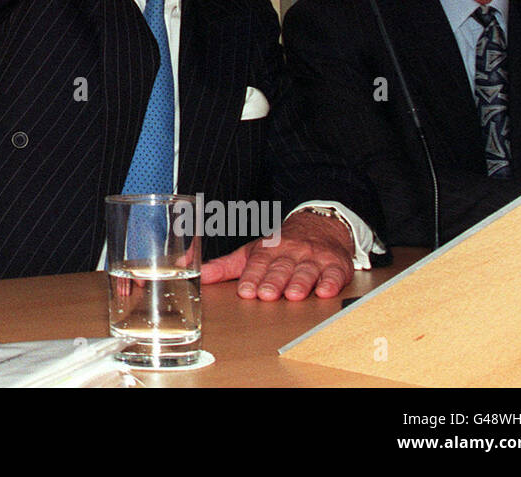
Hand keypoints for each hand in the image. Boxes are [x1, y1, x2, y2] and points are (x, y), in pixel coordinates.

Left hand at [200, 211, 354, 300]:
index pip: (257, 264)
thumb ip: (222, 266)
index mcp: (267, 250)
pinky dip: (331, 282)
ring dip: (300, 283)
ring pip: (306, 271)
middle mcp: (290, 252)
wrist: (320, 224)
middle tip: (267, 294)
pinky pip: (334, 274)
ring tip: (294, 295)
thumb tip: (184, 267)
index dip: (252, 277)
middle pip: (280, 268)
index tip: (246, 290)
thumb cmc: (281, 245)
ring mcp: (313, 258)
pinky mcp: (336, 265)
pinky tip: (325, 291)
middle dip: (273, 281)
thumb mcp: (250, 252)